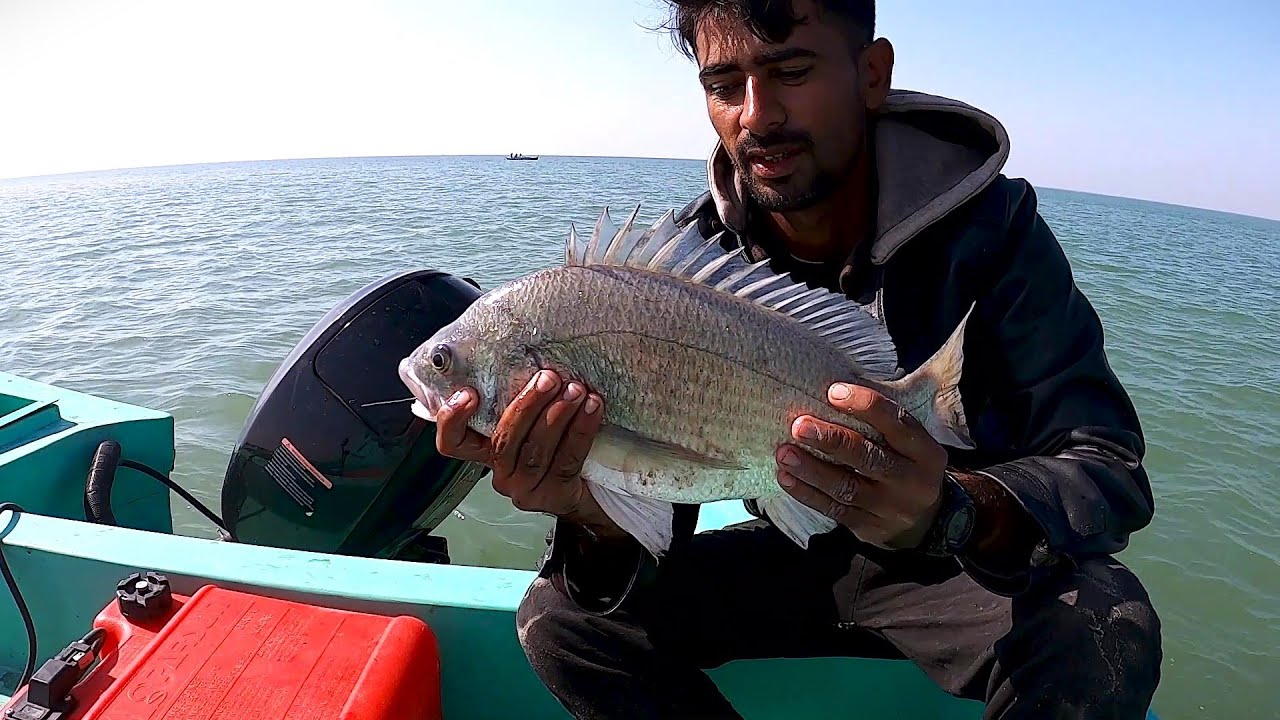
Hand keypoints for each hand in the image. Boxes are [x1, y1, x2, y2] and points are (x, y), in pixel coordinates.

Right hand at [433, 369, 623, 537]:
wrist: (590, 481)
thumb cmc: (555, 441)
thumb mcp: (531, 419)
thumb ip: (517, 399)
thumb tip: (524, 353)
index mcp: (485, 451)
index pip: (454, 442)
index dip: (454, 420)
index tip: (469, 392)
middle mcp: (502, 472)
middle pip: (503, 441)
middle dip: (527, 405)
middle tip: (548, 378)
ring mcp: (527, 488)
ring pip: (536, 450)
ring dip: (558, 415)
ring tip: (575, 390)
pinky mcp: (555, 495)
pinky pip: (567, 459)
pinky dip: (581, 429)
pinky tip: (592, 407)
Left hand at [774, 382, 948, 548]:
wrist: (927, 521)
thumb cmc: (907, 466)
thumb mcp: (912, 443)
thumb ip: (884, 421)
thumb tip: (837, 390)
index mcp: (925, 452)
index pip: (897, 423)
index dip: (866, 406)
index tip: (833, 392)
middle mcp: (911, 481)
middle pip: (869, 458)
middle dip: (831, 440)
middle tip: (799, 426)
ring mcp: (890, 508)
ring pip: (846, 487)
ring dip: (811, 469)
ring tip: (785, 453)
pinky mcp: (869, 527)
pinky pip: (834, 510)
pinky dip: (807, 493)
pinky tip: (787, 477)